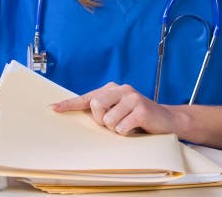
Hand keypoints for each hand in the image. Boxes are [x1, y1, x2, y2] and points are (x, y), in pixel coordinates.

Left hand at [51, 82, 181, 136]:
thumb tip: (80, 114)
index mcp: (112, 89)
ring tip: (128, 124)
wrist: (167, 120)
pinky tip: (136, 127)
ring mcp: (132, 97)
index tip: (54, 108)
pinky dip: (126, 132)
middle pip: (95, 107)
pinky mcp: (141, 109)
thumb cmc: (138, 117)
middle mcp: (121, 89)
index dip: (69, 104)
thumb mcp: (118, 110)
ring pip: (108, 120)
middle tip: (115, 123)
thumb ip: (102, 109)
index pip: (87, 97)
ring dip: (116, 128)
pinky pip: (121, 127)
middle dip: (102, 120)